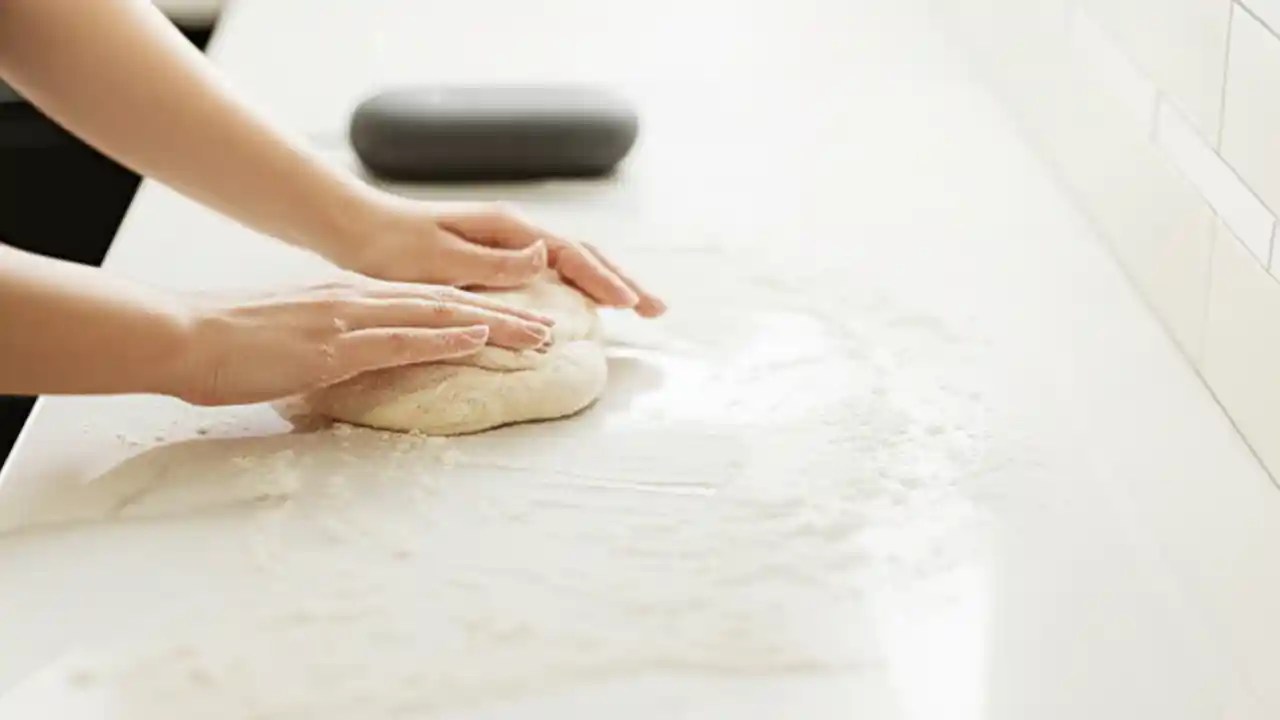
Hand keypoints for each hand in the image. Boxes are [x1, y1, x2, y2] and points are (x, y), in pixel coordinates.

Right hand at [172, 276, 553, 405]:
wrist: (183, 335)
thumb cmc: (231, 344)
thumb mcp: (296, 341)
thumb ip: (335, 349)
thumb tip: (359, 367)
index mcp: (350, 299)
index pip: (428, 303)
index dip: (477, 310)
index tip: (516, 320)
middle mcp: (358, 300)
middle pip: (447, 305)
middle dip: (503, 316)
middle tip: (551, 328)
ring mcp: (347, 318)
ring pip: (436, 318)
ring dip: (491, 326)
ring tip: (537, 335)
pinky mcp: (331, 344)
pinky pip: (397, 340)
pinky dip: (441, 339)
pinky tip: (474, 340)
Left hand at [337, 197, 666, 317]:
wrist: (355, 230)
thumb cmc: (389, 247)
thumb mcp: (438, 258)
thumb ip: (492, 262)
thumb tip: (546, 257)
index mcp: (507, 228)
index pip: (571, 254)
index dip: (605, 280)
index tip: (632, 306)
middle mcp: (513, 231)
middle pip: (584, 253)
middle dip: (622, 280)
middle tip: (658, 309)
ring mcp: (506, 243)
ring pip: (571, 261)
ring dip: (607, 282)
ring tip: (636, 305)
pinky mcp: (495, 257)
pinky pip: (551, 271)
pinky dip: (579, 285)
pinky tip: (587, 302)